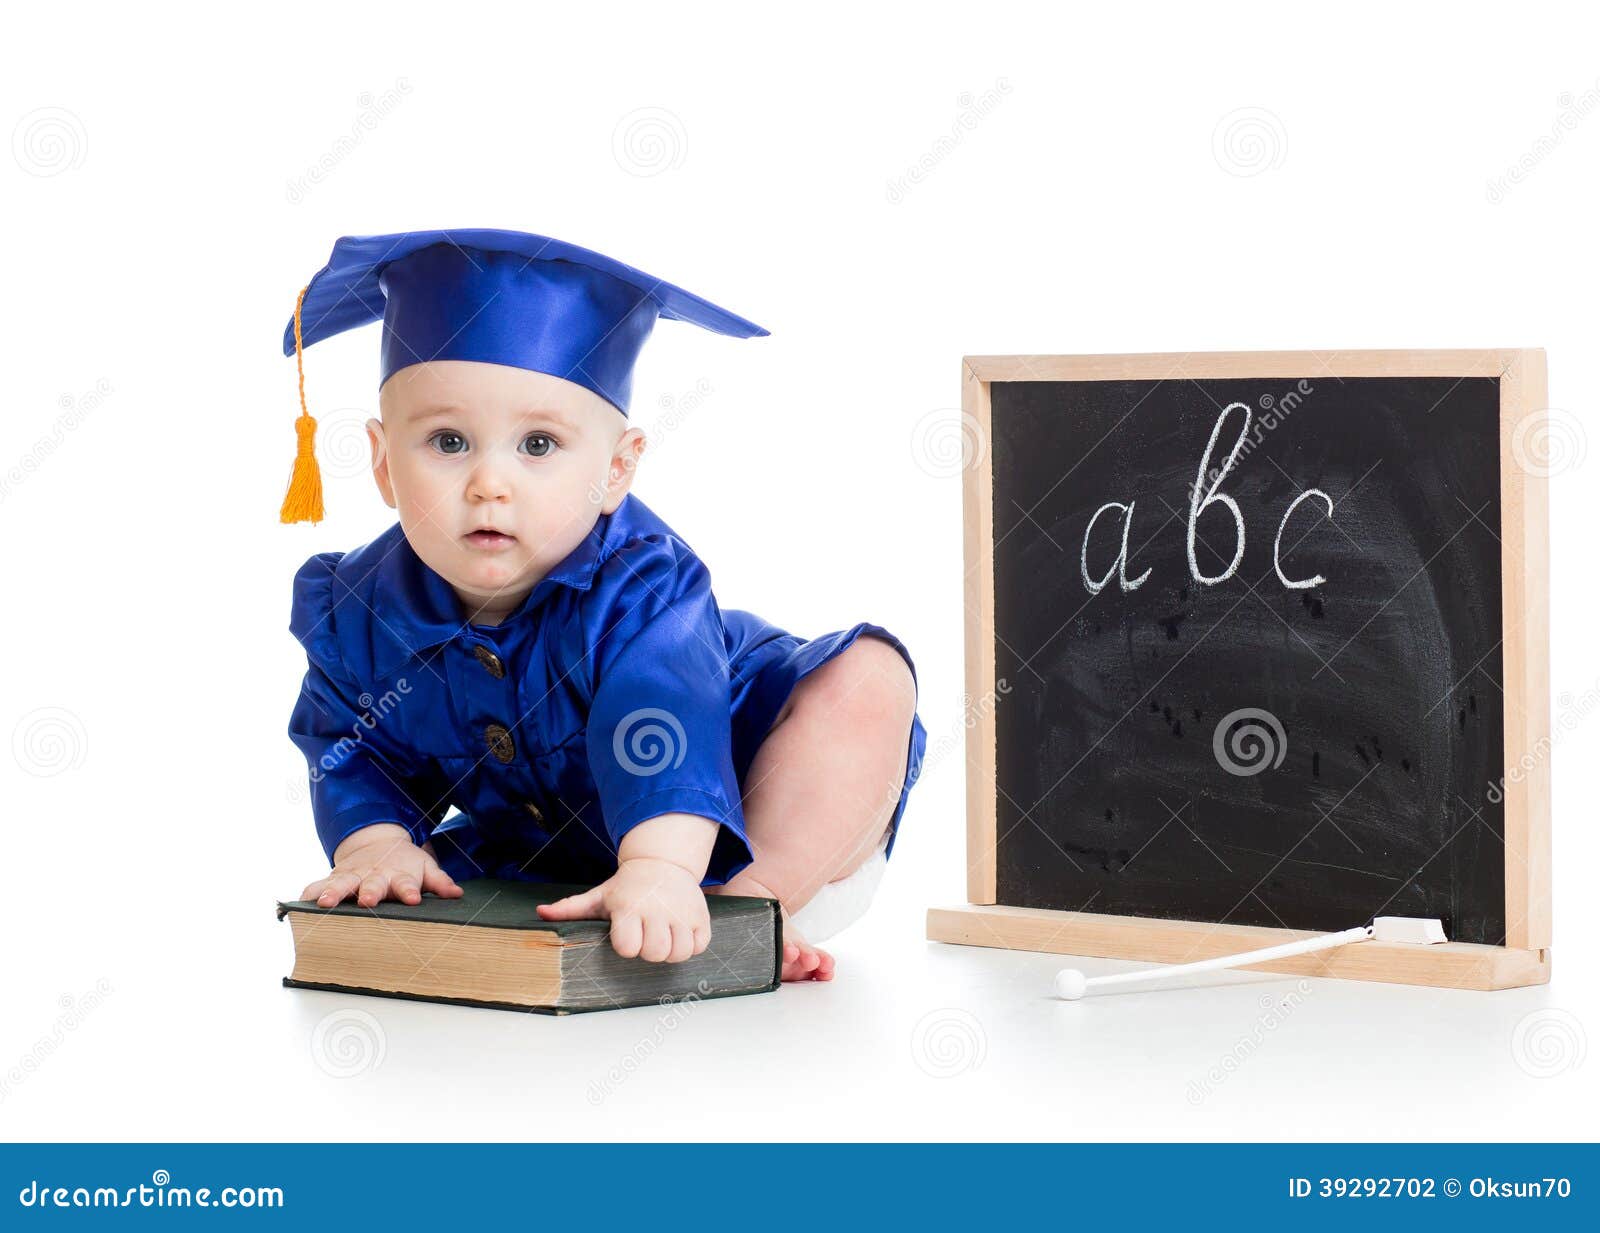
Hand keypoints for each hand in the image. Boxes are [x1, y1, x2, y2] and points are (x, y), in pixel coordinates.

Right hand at [300, 822, 463, 908]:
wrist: (377, 843)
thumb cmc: (404, 863)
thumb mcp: (425, 867)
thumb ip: (440, 881)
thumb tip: (457, 894)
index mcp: (399, 875)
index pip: (407, 884)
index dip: (410, 891)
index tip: (413, 899)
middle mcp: (374, 876)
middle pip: (372, 885)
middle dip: (369, 893)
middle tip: (366, 901)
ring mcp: (352, 877)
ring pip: (341, 885)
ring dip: (333, 893)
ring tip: (324, 903)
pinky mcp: (333, 879)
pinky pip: (317, 886)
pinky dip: (308, 894)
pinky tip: (298, 903)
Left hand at [536, 857, 710, 961]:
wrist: (662, 862)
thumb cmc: (627, 886)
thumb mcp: (599, 895)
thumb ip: (570, 908)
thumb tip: (540, 913)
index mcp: (629, 906)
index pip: (629, 948)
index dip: (626, 946)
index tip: (625, 936)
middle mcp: (657, 909)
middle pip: (656, 953)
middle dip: (649, 951)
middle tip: (645, 937)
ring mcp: (682, 912)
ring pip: (680, 952)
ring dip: (671, 951)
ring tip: (663, 937)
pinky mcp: (701, 916)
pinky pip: (700, 946)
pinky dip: (691, 945)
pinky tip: (679, 934)